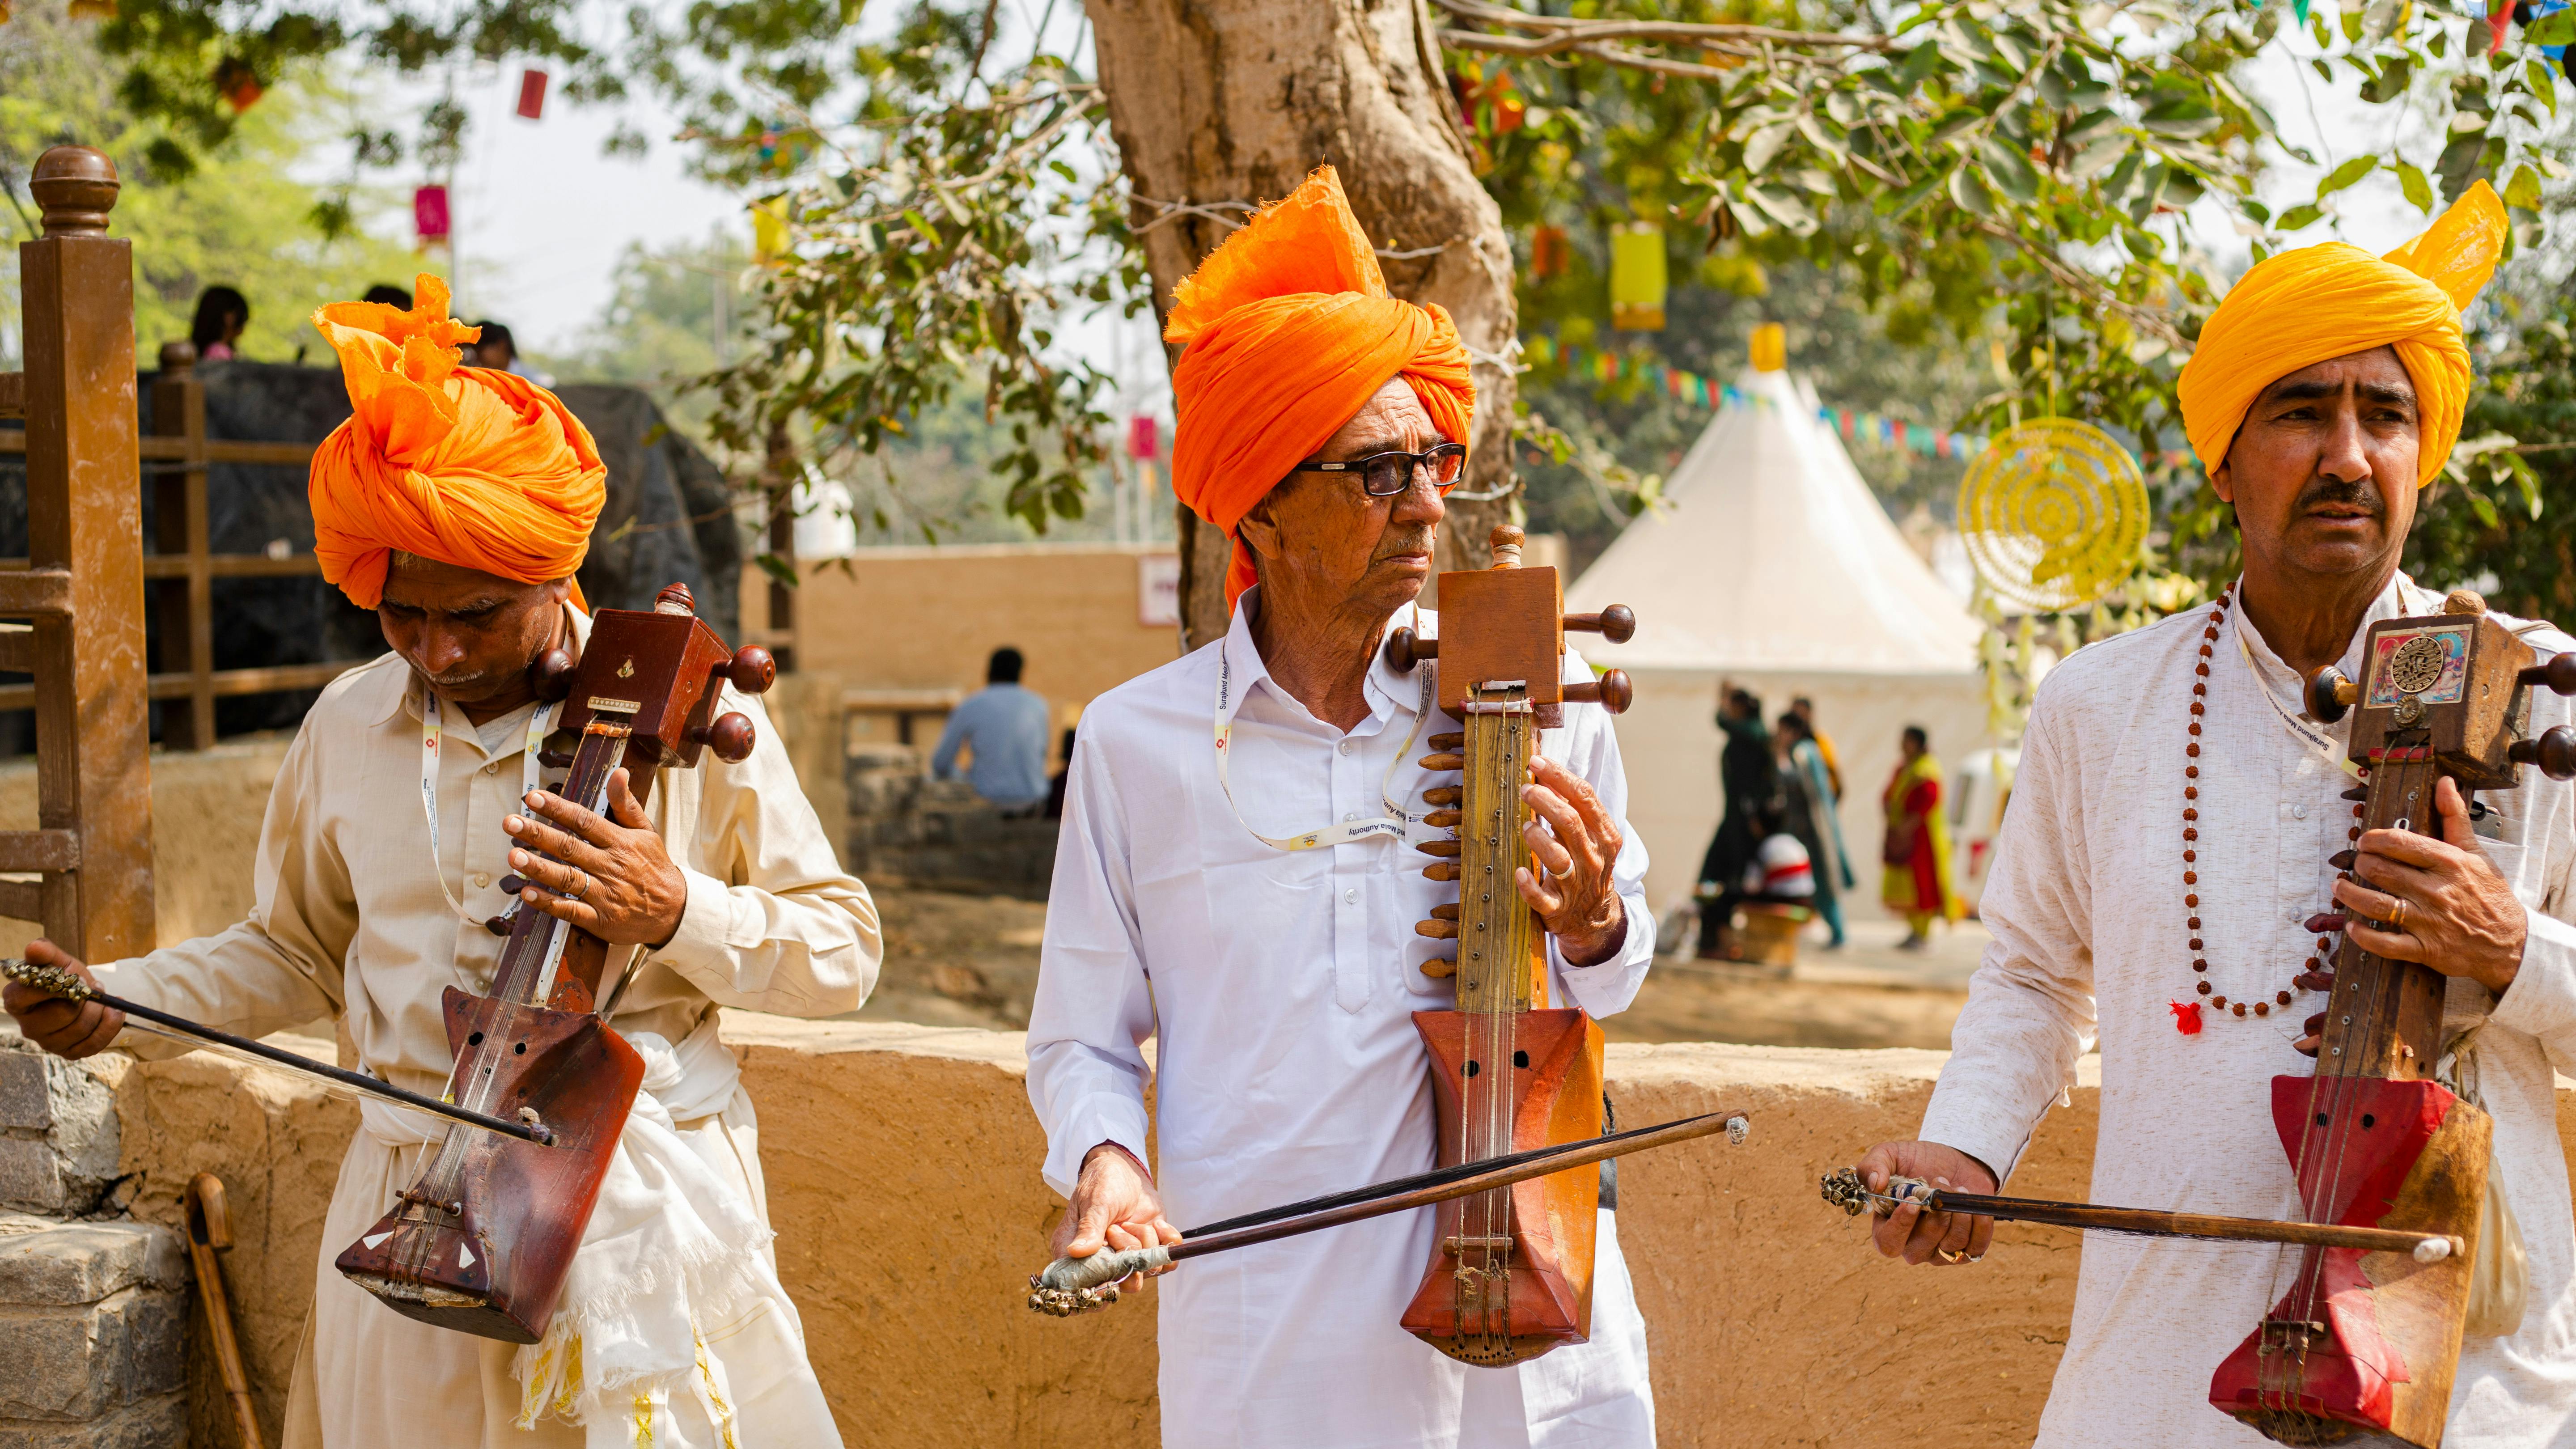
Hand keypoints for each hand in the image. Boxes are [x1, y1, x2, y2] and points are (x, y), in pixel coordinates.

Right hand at [2, 940, 121, 1058]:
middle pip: (62, 1014)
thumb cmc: (66, 978)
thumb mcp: (59, 962)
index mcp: (16, 1000)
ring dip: (101, 1010)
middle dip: (86, 998)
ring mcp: (47, 1043)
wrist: (84, 995)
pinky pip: (93, 1045)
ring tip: (102, 999)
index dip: (53, 987)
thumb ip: (47, 953)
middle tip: (91, 989)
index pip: (24, 996)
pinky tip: (114, 1012)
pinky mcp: (67, 1053)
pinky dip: (111, 1026)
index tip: (74, 978)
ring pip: (81, 1028)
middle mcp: (27, 1026)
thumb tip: (34, 947)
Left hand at [504, 769, 688, 945]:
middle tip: (510, 823)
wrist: (675, 911)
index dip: (558, 809)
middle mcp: (611, 866)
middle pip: (570, 847)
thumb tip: (619, 773)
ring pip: (568, 878)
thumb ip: (627, 804)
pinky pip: (571, 910)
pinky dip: (549, 903)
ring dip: (539, 868)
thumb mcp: (646, 833)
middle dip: (538, 834)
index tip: (533, 797)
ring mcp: (605, 894)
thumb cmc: (655, 868)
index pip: (585, 821)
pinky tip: (528, 894)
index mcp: (620, 842)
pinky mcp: (601, 919)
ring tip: (513, 856)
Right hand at [1053, 1143, 1178, 1285]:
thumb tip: (1076, 1252)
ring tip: (1134, 1221)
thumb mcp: (1094, 1202)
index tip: (1115, 1272)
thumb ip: (1089, 1228)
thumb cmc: (1102, 1184)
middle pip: (1123, 1283)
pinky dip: (1167, 1239)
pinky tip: (1156, 1222)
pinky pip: (1168, 1260)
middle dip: (1127, 1254)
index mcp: (1077, 1255)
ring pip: (1148, 1270)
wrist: (1125, 1170)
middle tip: (1119, 1228)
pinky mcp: (1150, 1251)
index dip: (1102, 1289)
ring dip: (1146, 1242)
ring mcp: (1128, 1258)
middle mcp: (1103, 1263)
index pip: (1086, 1288)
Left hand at [1517, 755, 1627, 966]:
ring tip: (1525, 827)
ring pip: (1557, 857)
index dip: (1559, 777)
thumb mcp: (1591, 836)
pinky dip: (1529, 885)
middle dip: (1544, 801)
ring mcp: (1576, 886)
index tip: (1537, 762)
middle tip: (1525, 789)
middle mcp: (1593, 859)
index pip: (1586, 799)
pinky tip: (1520, 873)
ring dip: (1536, 837)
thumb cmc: (1586, 864)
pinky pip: (1541, 898)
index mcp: (1605, 837)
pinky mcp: (1557, 909)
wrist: (1594, 917)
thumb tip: (1545, 772)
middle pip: (1570, 823)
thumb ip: (1574, 807)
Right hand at [1852, 1140, 1998, 1265]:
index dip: (1899, 1227)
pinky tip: (1974, 1206)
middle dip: (1935, 1217)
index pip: (1888, 1243)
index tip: (1912, 1201)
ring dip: (1958, 1215)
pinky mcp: (1967, 1250)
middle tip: (1941, 1183)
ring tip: (1958, 1188)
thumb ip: (1873, 1165)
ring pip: (1950, 1246)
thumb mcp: (1890, 1155)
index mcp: (1887, 1227)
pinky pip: (1975, 1248)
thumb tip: (1876, 1184)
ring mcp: (1940, 1252)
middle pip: (1920, 1249)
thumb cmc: (1917, 1161)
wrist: (1954, 1162)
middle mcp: (1912, 1245)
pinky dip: (1979, 1226)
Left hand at [2327, 776, 2524, 995]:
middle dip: (2360, 864)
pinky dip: (2364, 936)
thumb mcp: (2477, 854)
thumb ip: (2454, 818)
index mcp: (2449, 863)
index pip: (2399, 844)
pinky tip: (2351, 927)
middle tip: (2356, 862)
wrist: (2511, 943)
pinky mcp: (2426, 949)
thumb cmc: (2490, 895)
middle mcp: (2437, 891)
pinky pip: (2386, 944)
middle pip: (2381, 872)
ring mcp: (2430, 921)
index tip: (2364, 841)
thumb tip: (2444, 783)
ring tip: (2339, 886)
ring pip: (2376, 905)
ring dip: (2350, 895)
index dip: (2373, 840)